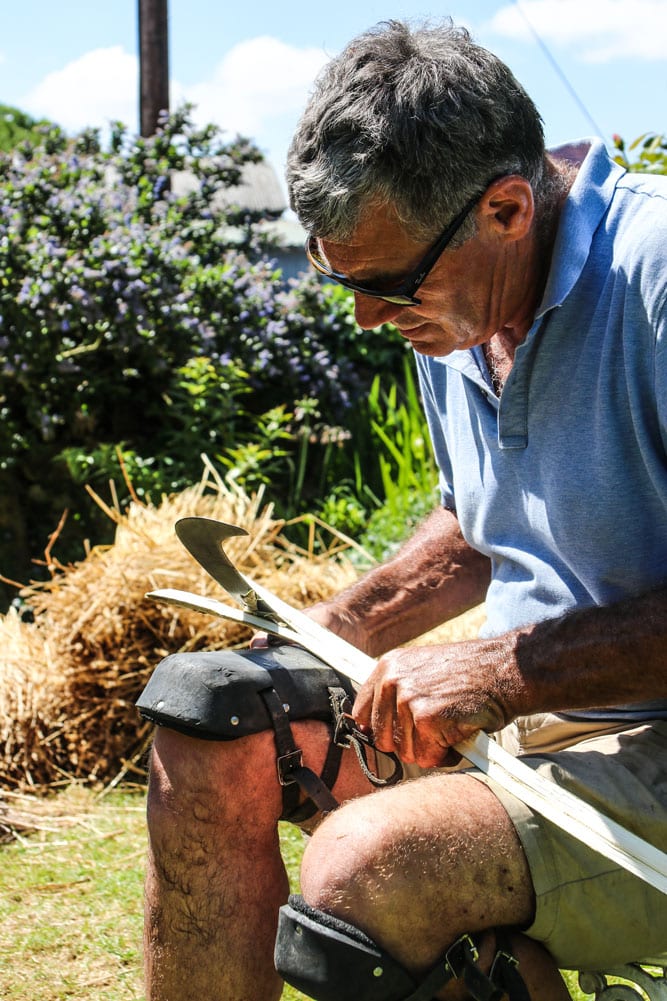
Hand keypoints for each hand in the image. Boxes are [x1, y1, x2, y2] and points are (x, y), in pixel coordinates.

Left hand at [353, 637, 520, 767]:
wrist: (503, 670)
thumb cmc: (467, 677)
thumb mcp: (421, 671)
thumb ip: (394, 694)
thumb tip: (365, 728)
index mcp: (386, 668)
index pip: (362, 715)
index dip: (383, 731)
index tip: (402, 733)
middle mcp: (391, 681)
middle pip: (383, 740)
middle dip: (410, 743)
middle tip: (437, 730)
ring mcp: (407, 699)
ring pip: (407, 753)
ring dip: (431, 750)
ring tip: (451, 728)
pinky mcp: (427, 719)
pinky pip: (428, 758)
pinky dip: (446, 755)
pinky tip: (459, 734)